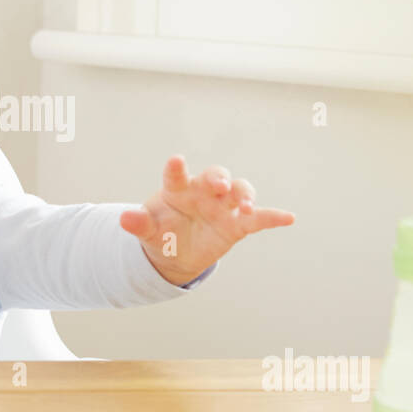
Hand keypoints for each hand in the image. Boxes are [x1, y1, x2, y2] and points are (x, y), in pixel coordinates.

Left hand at [118, 155, 294, 285]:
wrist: (175, 251)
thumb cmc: (160, 231)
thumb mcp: (147, 231)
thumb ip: (139, 224)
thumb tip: (123, 219)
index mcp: (178, 188)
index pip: (176, 175)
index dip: (177, 168)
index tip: (176, 160)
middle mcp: (204, 192)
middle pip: (216, 176)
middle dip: (219, 178)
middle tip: (219, 185)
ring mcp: (223, 206)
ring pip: (240, 191)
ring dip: (244, 195)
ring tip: (244, 205)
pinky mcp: (238, 224)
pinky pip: (258, 218)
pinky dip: (273, 217)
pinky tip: (289, 218)